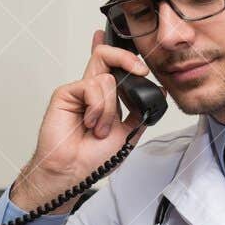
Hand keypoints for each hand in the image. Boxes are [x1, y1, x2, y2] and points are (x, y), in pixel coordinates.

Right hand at [9, 29, 150, 211]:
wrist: (73, 171)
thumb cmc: (93, 159)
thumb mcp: (128, 134)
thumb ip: (141, 112)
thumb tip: (158, 92)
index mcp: (105, 99)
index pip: (112, 67)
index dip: (119, 53)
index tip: (137, 57)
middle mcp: (92, 92)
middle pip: (107, 57)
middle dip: (126, 58)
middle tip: (141, 71)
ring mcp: (79, 92)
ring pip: (106, 76)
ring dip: (110, 108)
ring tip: (100, 129)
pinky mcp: (66, 93)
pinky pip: (92, 86)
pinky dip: (97, 107)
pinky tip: (90, 123)